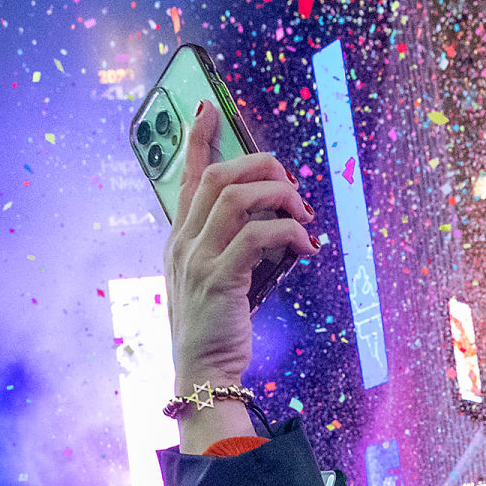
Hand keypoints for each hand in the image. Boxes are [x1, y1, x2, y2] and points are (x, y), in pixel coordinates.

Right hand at [164, 104, 318, 451]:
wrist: (201, 376)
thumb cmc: (216, 330)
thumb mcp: (217, 280)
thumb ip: (236, 247)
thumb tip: (278, 223)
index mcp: (180, 239)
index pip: (185, 177)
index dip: (197, 140)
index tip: (209, 110)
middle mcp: (183, 243)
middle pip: (218, 176)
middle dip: (261, 167)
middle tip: (291, 183)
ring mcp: (198, 260)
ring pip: (236, 197)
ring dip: (278, 196)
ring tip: (303, 214)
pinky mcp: (219, 280)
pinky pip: (257, 237)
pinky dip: (288, 233)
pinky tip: (306, 246)